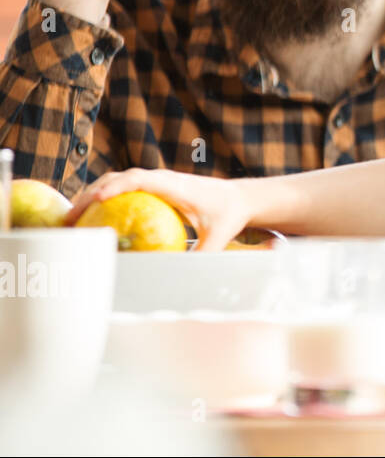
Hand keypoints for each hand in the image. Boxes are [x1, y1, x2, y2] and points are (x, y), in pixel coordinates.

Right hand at [66, 167, 253, 251]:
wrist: (240, 198)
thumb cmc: (229, 215)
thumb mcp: (218, 237)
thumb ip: (203, 256)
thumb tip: (185, 279)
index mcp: (174, 185)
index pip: (138, 179)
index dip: (115, 187)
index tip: (96, 200)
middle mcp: (162, 179)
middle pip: (118, 178)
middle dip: (90, 194)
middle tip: (70, 219)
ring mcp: (156, 181)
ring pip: (117, 181)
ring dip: (92, 195)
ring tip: (72, 221)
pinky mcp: (154, 188)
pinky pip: (125, 190)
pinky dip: (105, 200)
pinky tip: (92, 222)